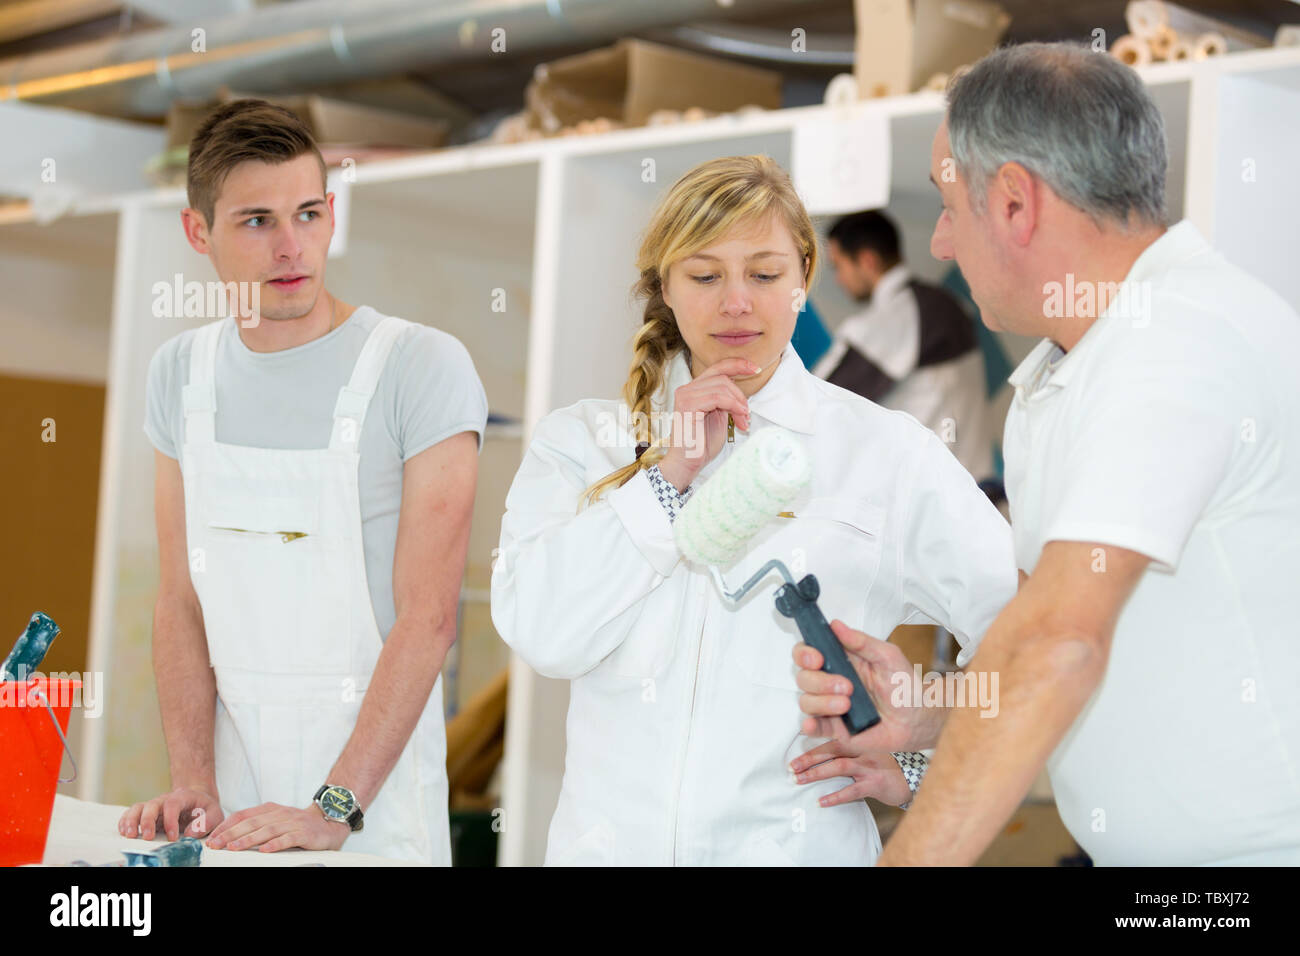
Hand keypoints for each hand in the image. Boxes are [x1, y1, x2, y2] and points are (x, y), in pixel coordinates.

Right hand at [119, 786, 223, 840]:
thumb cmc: (205, 809)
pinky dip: (125, 821)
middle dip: (147, 821)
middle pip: (152, 805)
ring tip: (130, 835)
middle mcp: (165, 800)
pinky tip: (124, 831)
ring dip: (132, 821)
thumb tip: (190, 834)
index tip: (173, 837)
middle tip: (147, 837)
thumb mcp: (215, 813)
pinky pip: (132, 813)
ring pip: (138, 808)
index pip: (173, 804)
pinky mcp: (146, 814)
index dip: (170, 821)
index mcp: (183, 797)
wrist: (198, 802)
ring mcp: (154, 806)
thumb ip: (207, 821)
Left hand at [205, 803, 349, 852]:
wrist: (328, 823)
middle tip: (216, 844)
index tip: (212, 837)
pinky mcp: (304, 832)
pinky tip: (265, 850)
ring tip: (234, 848)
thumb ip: (257, 826)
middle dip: (231, 834)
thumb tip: (230, 837)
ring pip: (267, 830)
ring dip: (249, 839)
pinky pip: (288, 838)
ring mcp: (292, 822)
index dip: (227, 826)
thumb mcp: (275, 821)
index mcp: (270, 809)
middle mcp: (280, 813)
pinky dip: (276, 844)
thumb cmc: (298, 825)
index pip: (243, 815)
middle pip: (252, 822)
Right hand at [656, 357, 758, 490]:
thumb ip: (726, 401)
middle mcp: (687, 389)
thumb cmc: (702, 444)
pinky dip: (733, 405)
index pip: (718, 367)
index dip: (738, 364)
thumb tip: (742, 395)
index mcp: (694, 389)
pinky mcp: (688, 405)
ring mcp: (685, 395)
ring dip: (738, 403)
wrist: (687, 463)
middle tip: (747, 414)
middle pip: (722, 376)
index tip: (756, 368)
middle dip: (740, 395)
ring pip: (721, 385)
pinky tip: (740, 416)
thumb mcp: (719, 417)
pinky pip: (717, 397)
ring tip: (743, 420)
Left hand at [789, 738, 912, 807]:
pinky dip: (835, 796)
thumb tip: (821, 756)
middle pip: (830, 749)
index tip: (795, 753)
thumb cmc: (885, 765)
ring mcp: (869, 766)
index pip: (832, 738)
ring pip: (838, 766)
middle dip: (808, 758)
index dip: (812, 744)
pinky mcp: (875, 783)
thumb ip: (849, 750)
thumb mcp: (867, 752)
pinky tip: (822, 801)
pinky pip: (852, 790)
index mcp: (859, 741)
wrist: (912, 777)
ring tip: (799, 780)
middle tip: (791, 767)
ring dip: (816, 773)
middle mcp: (863, 749)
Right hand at [793, 619, 939, 751]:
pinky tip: (814, 723)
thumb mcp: (888, 656)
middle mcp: (829, 681)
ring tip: (847, 705)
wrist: (917, 720)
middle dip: (820, 681)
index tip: (817, 658)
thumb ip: (862, 641)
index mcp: (839, 660)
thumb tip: (836, 625)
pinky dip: (809, 725)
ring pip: (806, 701)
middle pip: (803, 677)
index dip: (804, 653)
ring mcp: (830, 705)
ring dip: (822, 702)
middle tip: (847, 686)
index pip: (808, 652)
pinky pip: (812, 727)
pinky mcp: (834, 728)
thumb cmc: (904, 685)